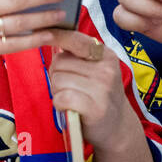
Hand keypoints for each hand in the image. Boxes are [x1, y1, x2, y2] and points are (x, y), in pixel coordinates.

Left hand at [47, 30, 140, 153]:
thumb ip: (77, 54)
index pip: (74, 38)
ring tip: (72, 99)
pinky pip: (62, 97)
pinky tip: (69, 108)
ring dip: (57, 91)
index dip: (56, 36)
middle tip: (70, 87)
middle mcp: (106, 69)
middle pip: (59, 61)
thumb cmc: (98, 96)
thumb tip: (48, 35)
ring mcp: (103, 88)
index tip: (44, 34)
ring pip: (58, 79)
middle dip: (57, 75)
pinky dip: (59, 104)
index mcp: (105, 54)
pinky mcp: (95, 108)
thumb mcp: (95, 70)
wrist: (117, 128)